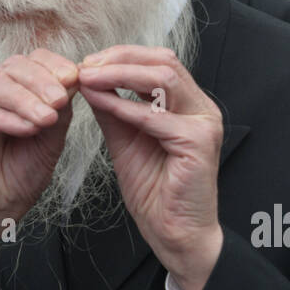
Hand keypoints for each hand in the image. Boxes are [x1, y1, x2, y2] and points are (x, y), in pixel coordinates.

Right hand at [0, 51, 78, 278]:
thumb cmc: (18, 176)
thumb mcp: (50, 140)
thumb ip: (59, 111)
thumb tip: (74, 80)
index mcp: (14, 89)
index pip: (32, 61)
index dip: (53, 65)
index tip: (74, 78)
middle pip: (14, 67)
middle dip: (42, 81)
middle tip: (60, 100)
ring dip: (26, 100)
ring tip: (46, 118)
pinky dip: (5, 118)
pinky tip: (26, 128)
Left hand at [77, 46, 223, 289]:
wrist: (174, 233)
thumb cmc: (155, 191)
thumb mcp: (125, 140)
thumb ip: (112, 110)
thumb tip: (89, 81)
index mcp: (188, 104)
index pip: (158, 62)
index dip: (122, 56)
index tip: (88, 62)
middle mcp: (201, 108)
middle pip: (163, 61)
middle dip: (120, 58)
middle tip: (85, 65)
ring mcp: (204, 123)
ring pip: (163, 78)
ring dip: (120, 74)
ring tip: (89, 77)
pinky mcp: (198, 142)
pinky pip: (155, 117)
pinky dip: (124, 106)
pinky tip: (99, 102)